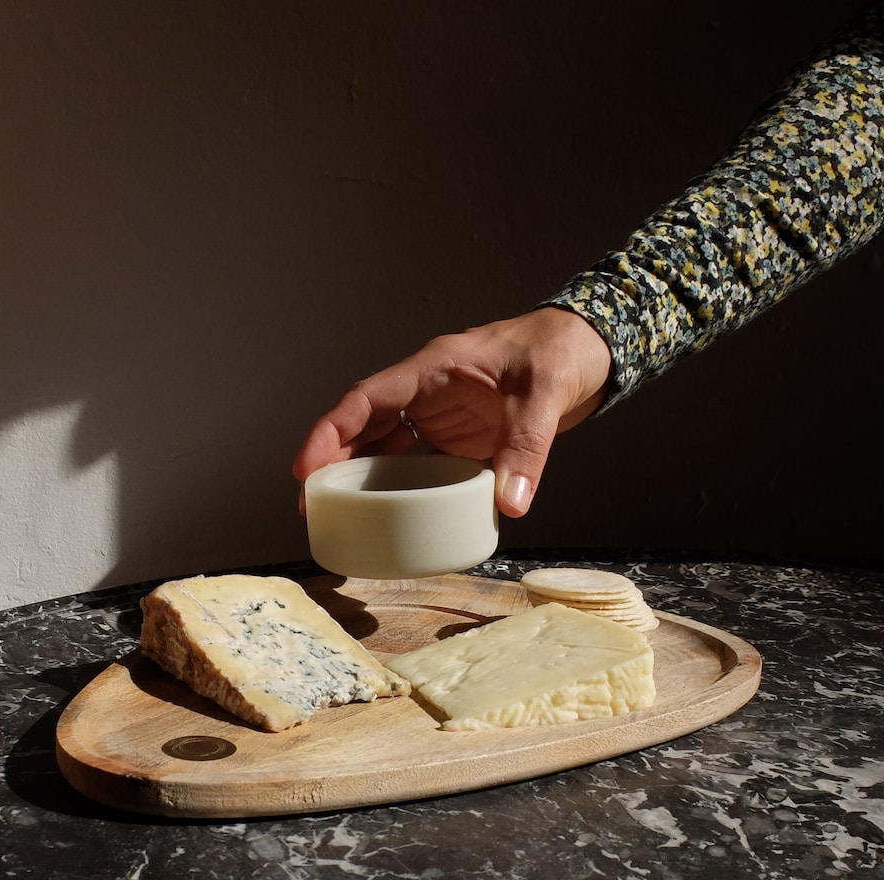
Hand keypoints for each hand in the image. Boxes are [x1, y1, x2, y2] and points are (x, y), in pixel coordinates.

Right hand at [292, 307, 612, 516]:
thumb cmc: (560, 352)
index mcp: (432, 369)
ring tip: (336, 512)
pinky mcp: (458, 435)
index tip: (307, 467)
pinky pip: (417, 462)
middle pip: (364, 426)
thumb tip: (509, 503)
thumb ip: (525, 447)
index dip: (331, 431)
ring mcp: (440, 415)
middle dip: (332, 461)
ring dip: (359, 475)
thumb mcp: (543, 395)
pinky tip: (389, 513)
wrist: (587, 350)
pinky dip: (400, 485)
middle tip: (311, 504)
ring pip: (384, 445)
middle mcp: (427, 392)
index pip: (367, 399)